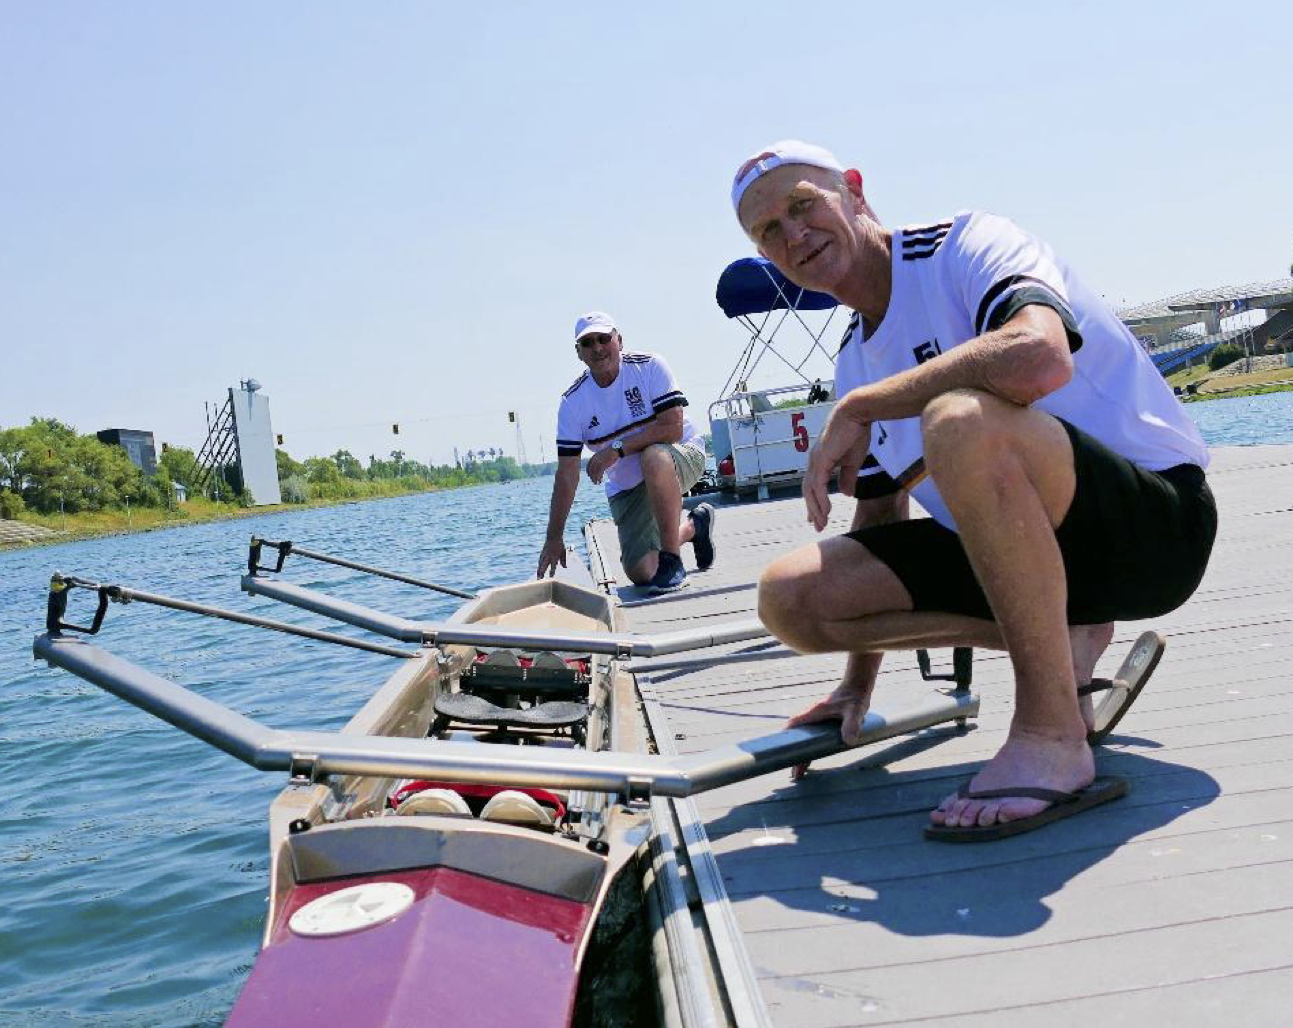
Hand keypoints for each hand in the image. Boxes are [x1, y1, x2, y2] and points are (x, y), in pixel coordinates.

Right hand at [537, 538, 566, 578]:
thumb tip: (565, 567)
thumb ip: (563, 560)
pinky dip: (539, 567)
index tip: (551, 577)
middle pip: (544, 566)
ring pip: (540, 564)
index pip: (553, 565)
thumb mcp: (564, 552)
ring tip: (538, 577)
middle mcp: (548, 556)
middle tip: (540, 579)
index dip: (552, 571)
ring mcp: (544, 555)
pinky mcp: (542, 554)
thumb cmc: (559, 544)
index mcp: (555, 556)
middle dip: (542, 572)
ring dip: (539, 571)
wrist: (553, 536)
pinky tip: (538, 571)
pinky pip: (540, 562)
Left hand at [586, 448, 616, 484]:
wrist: (616, 450)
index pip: (588, 466)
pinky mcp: (604, 464)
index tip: (590, 477)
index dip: (588, 472)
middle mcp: (595, 459)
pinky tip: (600, 480)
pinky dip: (599, 477)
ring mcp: (599, 461)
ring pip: (595, 472)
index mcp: (594, 457)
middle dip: (592, 477)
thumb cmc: (610, 453)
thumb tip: (596, 467)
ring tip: (596, 483)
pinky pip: (600, 472)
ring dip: (595, 478)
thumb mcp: (601, 455)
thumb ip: (597, 460)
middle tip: (593, 482)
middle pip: (591, 470)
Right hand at [785, 685, 871, 780]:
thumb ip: (852, 725)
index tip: (782, 754)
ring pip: (804, 739)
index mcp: (813, 713)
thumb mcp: (855, 712)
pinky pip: (811, 738)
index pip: (794, 726)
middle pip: (798, 738)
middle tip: (794, 774)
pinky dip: (809, 749)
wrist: (857, 687)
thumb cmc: (854, 698)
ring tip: (799, 772)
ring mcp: (816, 720)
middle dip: (794, 755)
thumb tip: (849, 742)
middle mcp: (811, 717)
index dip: (786, 739)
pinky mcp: (822, 723)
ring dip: (801, 753)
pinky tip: (811, 758)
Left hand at [804, 407, 870, 531]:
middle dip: (813, 509)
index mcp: (821, 461)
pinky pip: (818, 484)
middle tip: (817, 525)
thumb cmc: (856, 433)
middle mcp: (814, 461)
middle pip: (808, 491)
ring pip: (811, 490)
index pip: (813, 485)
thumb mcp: (853, 461)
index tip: (816, 516)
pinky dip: (821, 499)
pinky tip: (826, 511)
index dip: (814, 502)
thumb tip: (846, 494)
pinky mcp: (821, 459)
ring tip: (821, 523)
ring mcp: (816, 460)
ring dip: (816, 508)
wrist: (856, 414)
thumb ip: (848, 478)